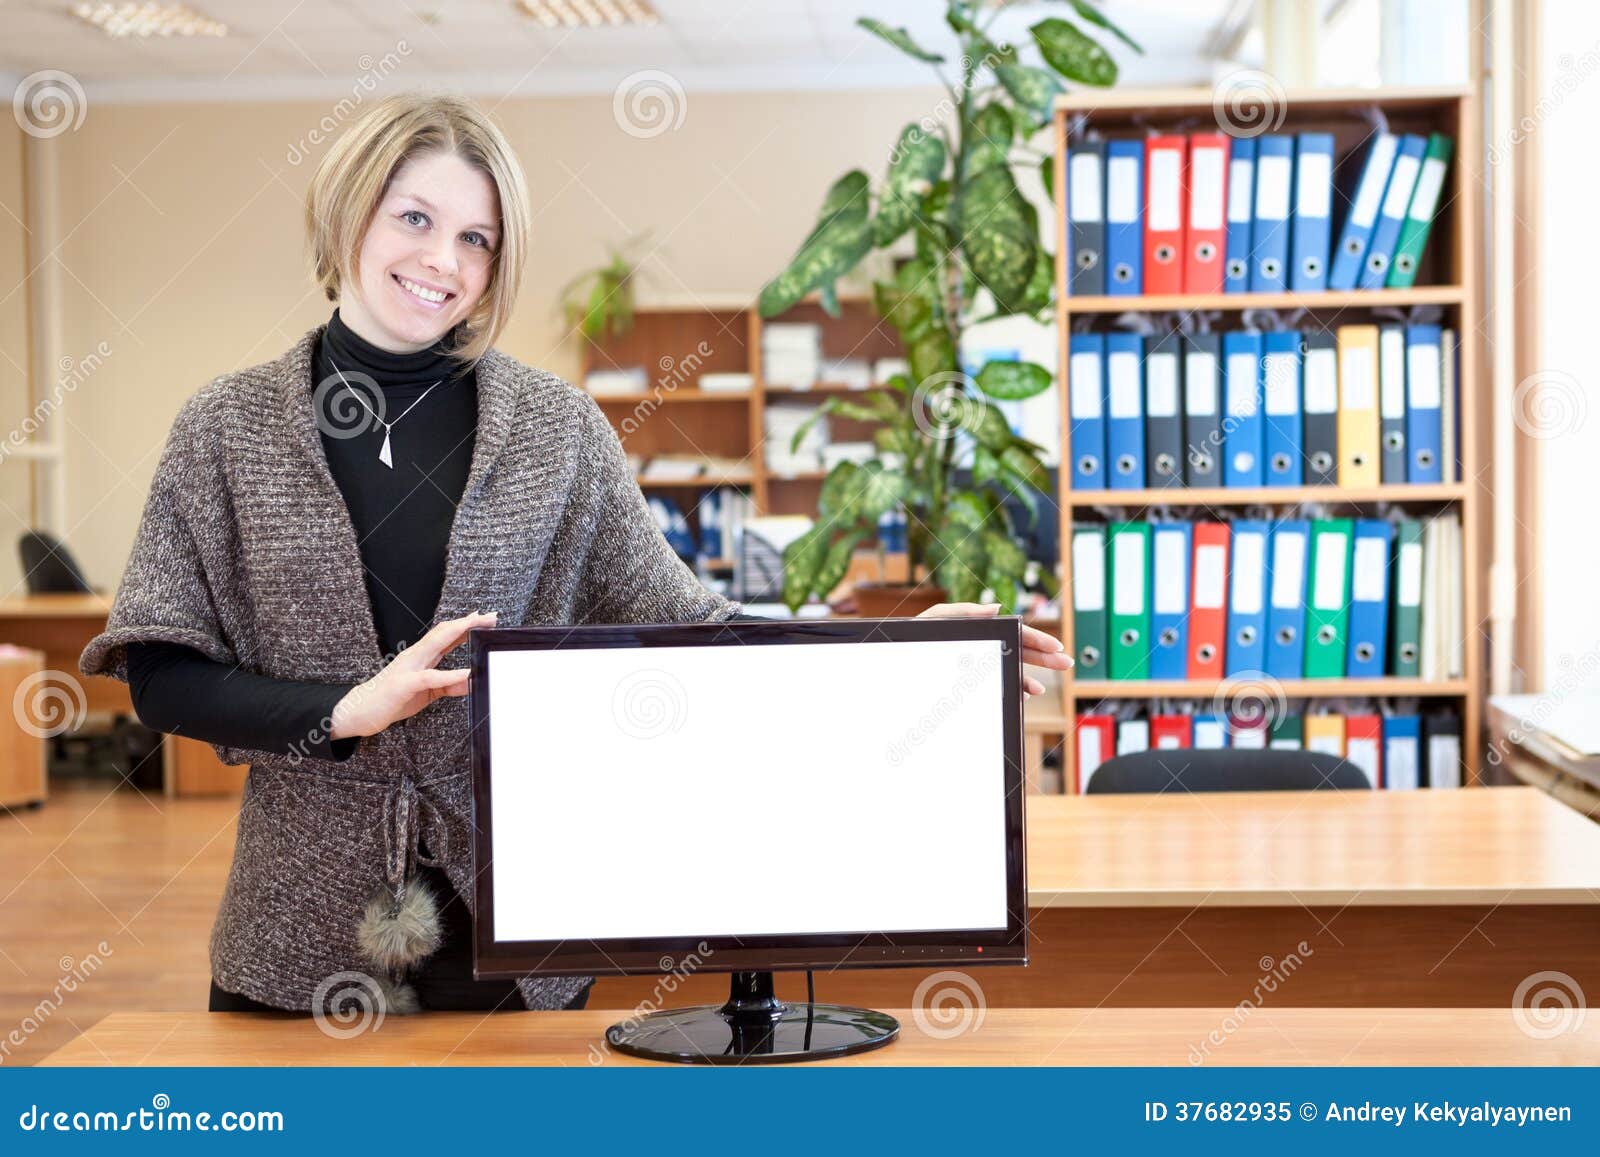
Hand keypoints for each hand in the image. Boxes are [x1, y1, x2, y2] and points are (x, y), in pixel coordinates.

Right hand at [330, 611, 497, 739]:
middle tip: (491, 616)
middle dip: (468, 623)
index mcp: (421, 656)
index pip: (446, 635)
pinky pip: (429, 678)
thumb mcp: (428, 692)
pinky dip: (448, 675)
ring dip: (459, 635)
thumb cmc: (393, 698)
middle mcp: (415, 656)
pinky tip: (465, 674)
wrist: (359, 711)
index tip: (486, 618)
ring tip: (480, 630)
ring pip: (436, 644)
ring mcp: (408, 667)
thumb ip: (448, 686)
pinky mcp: (404, 684)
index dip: (466, 625)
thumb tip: (470, 682)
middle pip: (444, 632)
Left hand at [916, 602, 1071, 699]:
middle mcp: (983, 647)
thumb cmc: (914, 636)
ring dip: (1027, 679)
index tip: (1056, 648)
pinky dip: (1010, 689)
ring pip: (1010, 671)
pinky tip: (1019, 694)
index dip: (1037, 640)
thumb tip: (995, 608)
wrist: (894, 659)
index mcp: (980, 629)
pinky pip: (996, 686)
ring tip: (1037, 689)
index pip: (1015, 632)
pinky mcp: (971, 684)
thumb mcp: (936, 619)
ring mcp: (978, 666)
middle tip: (1066, 665)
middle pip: (1020, 651)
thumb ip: (964, 613)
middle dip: (1044, 659)